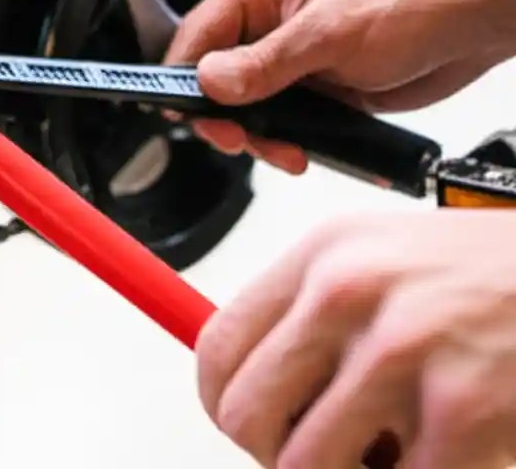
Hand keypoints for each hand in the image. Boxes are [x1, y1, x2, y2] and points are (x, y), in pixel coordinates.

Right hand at [164, 0, 515, 173]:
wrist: (470, 26)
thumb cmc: (410, 3)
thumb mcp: (328, 35)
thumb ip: (264, 64)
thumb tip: (210, 82)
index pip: (196, 36)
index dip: (183, 76)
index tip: (183, 111)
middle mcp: (267, 25)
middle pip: (213, 80)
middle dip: (225, 116)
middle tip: (239, 139)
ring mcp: (289, 59)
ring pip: (244, 109)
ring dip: (257, 137)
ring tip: (282, 150)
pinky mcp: (313, 89)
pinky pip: (277, 123)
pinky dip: (282, 143)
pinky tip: (298, 150)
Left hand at [197, 209, 515, 468]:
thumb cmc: (488, 277)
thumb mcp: (383, 262)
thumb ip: (311, 317)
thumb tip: (245, 391)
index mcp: (321, 256)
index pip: (216, 349)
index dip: (223, 405)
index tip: (250, 428)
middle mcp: (348, 293)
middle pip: (245, 414)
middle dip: (275, 454)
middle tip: (324, 456)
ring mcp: (405, 350)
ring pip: (306, 465)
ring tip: (387, 457)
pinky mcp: (464, 409)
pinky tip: (445, 457)